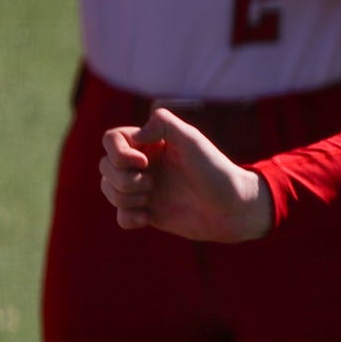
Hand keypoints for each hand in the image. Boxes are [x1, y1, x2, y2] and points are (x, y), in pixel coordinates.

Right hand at [99, 109, 272, 240]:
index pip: (111, 139)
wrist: (235, 208)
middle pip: (105, 166)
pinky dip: (128, 218)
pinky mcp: (150, 213)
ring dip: (124, 197)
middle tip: (151, 184)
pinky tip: (148, 217)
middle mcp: (145, 165)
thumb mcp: (192, 139)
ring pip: (108, 190)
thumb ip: (163, 123)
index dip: (118, 152)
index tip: (143, 163)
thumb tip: (135, 137)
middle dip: (121, 178)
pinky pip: (121, 217)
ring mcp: (146, 189)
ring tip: (151, 199)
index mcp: (152, 144)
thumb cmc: (216, 171)